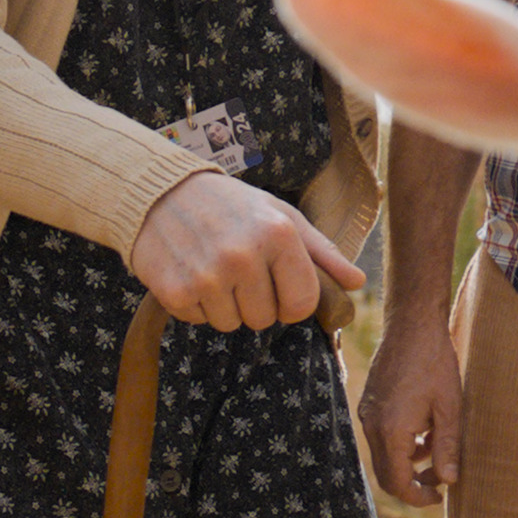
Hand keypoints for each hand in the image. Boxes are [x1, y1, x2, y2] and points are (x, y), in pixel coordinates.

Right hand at [128, 170, 364, 332]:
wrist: (160, 192)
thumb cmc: (231, 205)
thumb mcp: (281, 216)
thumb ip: (321, 252)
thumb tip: (357, 283)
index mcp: (278, 234)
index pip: (302, 304)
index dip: (291, 302)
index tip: (277, 287)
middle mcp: (244, 256)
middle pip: (265, 319)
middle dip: (255, 302)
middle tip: (238, 269)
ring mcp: (208, 276)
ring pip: (232, 325)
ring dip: (225, 305)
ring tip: (213, 268)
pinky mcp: (175, 291)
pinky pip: (199, 321)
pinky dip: (196, 304)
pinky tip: (191, 271)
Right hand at [358, 314, 465, 505]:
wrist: (412, 324)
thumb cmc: (435, 363)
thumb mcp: (450, 408)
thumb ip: (447, 447)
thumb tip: (449, 481)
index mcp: (391, 431)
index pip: (398, 483)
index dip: (419, 497)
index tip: (440, 496)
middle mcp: (372, 425)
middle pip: (386, 475)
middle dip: (412, 484)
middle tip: (439, 483)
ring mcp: (367, 414)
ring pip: (384, 456)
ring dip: (409, 462)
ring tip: (438, 451)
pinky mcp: (369, 404)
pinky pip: (381, 437)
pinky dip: (401, 444)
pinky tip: (425, 430)